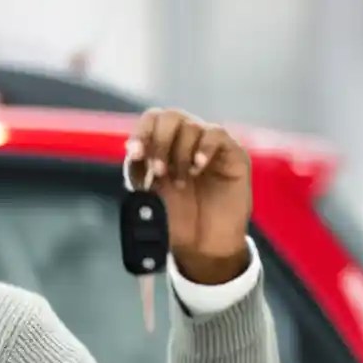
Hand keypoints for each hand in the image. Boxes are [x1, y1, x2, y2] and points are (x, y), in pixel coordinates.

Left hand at [126, 108, 251, 284]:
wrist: (203, 247)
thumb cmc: (176, 222)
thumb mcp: (148, 198)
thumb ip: (138, 173)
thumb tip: (131, 151)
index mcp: (163, 148)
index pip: (152, 120)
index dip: (141, 132)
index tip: (134, 154)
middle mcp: (185, 143)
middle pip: (169, 116)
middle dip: (159, 142)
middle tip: (159, 171)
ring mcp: (209, 147)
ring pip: (191, 125)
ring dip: (179, 153)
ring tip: (181, 181)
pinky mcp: (232, 155)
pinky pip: (216, 134)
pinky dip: (203, 148)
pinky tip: (197, 168)